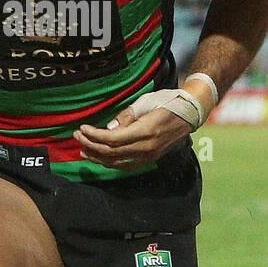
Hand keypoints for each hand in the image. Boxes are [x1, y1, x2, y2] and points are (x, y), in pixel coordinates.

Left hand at [75, 87, 205, 168]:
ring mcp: (149, 155)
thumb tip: (108, 129)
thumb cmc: (167, 101)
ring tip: (83, 149)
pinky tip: (100, 158)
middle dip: (91, 145)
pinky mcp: (150, 158)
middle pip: (111, 152)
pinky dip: (110, 163)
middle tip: (77, 136)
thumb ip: (126, 117)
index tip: (82, 128)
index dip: (94, 135)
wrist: (190, 112)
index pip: (112, 139)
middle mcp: (147, 147)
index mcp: (145, 131)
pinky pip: (126, 165)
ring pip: (117, 162)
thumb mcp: (145, 103)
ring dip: (97, 157)